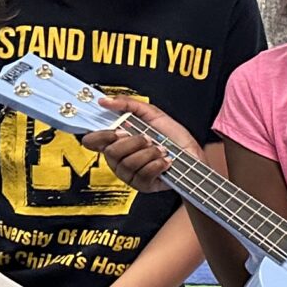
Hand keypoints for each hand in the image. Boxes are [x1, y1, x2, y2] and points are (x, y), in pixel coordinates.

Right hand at [81, 94, 202, 194]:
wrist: (193, 154)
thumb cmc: (173, 137)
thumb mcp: (152, 114)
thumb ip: (128, 104)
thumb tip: (105, 101)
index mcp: (117, 141)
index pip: (92, 141)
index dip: (100, 136)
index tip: (118, 130)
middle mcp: (119, 159)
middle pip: (111, 152)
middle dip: (134, 142)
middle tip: (149, 138)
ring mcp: (129, 174)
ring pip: (128, 164)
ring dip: (150, 153)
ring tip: (162, 149)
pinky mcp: (142, 185)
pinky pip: (143, 175)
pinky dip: (158, 164)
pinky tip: (166, 161)